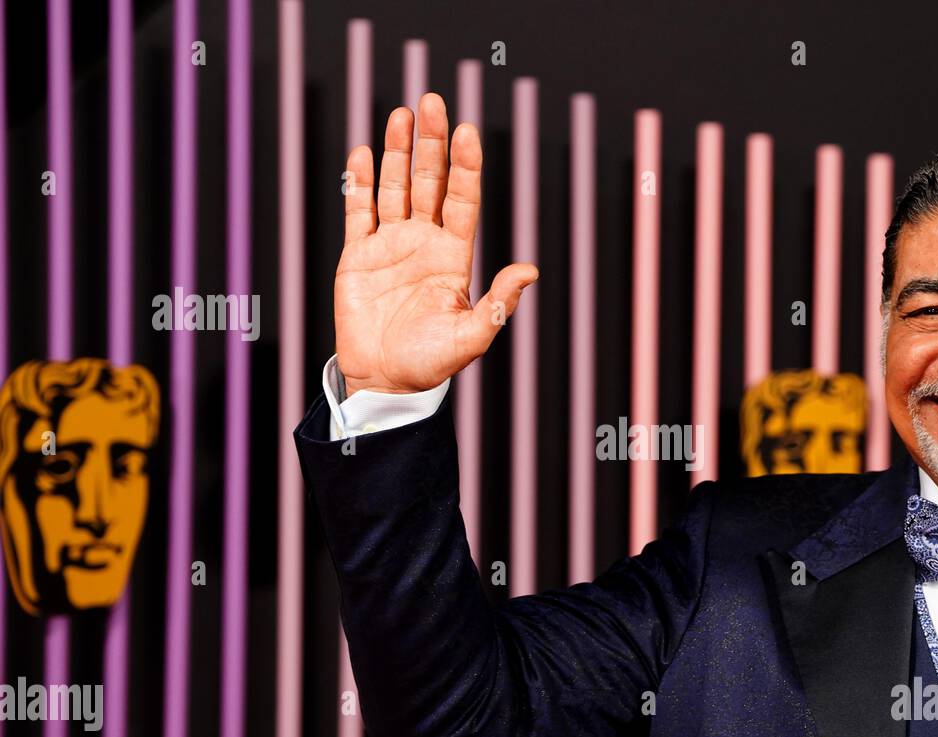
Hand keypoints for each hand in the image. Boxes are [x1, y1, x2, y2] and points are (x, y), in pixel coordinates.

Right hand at [334, 92, 537, 395]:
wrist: (386, 383)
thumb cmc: (433, 365)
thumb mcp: (473, 336)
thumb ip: (499, 302)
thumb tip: (531, 269)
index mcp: (454, 256)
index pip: (463, 200)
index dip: (465, 167)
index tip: (468, 132)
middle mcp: (424, 242)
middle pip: (430, 182)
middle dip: (432, 144)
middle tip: (433, 102)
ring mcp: (390, 245)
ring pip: (395, 187)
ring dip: (398, 152)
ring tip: (401, 114)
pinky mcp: (357, 256)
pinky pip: (358, 211)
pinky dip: (359, 182)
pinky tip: (362, 152)